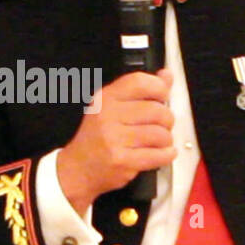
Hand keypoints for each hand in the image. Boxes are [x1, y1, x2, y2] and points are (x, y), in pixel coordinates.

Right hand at [56, 68, 177, 214]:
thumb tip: (167, 75)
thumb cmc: (97, 137)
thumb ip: (140, 90)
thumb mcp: (112, 107)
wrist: (78, 168)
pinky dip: (167, 155)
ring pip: (160, 134)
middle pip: (156, 111)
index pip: (139, 82)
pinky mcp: (122, 161)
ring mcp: (114, 139)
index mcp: (105, 98)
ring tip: (159, 142)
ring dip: (166, 140)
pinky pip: (158, 155)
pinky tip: (164, 153)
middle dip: (167, 120)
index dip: (159, 88)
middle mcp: (108, 116)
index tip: (163, 96)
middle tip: (162, 125)